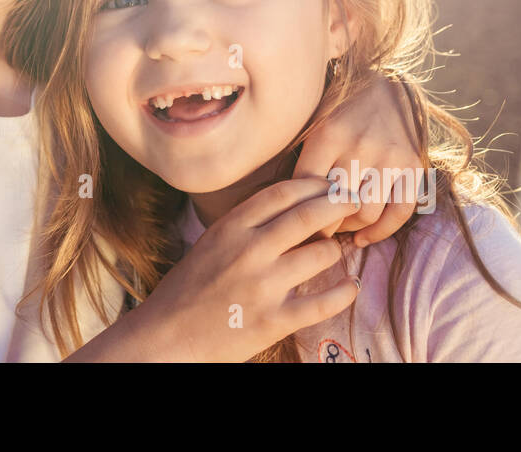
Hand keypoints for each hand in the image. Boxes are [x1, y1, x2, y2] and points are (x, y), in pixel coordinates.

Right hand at [133, 177, 361, 361]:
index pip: (283, 193)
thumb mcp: (211, 242)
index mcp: (230, 227)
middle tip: (353, 202)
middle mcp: (249, 250)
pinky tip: (351, 286)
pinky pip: (324, 302)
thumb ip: (246, 225)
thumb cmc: (188, 289)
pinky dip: (345, 292)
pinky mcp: (274, 321)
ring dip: (337, 249)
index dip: (313, 184)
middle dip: (339, 203)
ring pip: (322, 254)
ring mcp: (263, 286)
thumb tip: (291, 207)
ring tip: (336, 250)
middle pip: (309, 215)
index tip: (329, 185)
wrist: (166, 336)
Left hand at [294, 72, 423, 246]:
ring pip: (367, 213)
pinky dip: (382, 231)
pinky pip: (400, 211)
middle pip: (336, 205)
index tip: (296, 221)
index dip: (299, 210)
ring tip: (341, 228)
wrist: (384, 88)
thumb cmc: (340, 112)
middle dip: (324, 225)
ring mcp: (390, 156)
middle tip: (317, 229)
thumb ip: (304, 161)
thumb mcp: (314, 125)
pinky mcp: (414, 165)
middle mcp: (360, 146)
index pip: (307, 187)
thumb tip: (289, 209)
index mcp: (329, 134)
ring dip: (351, 228)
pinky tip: (365, 236)